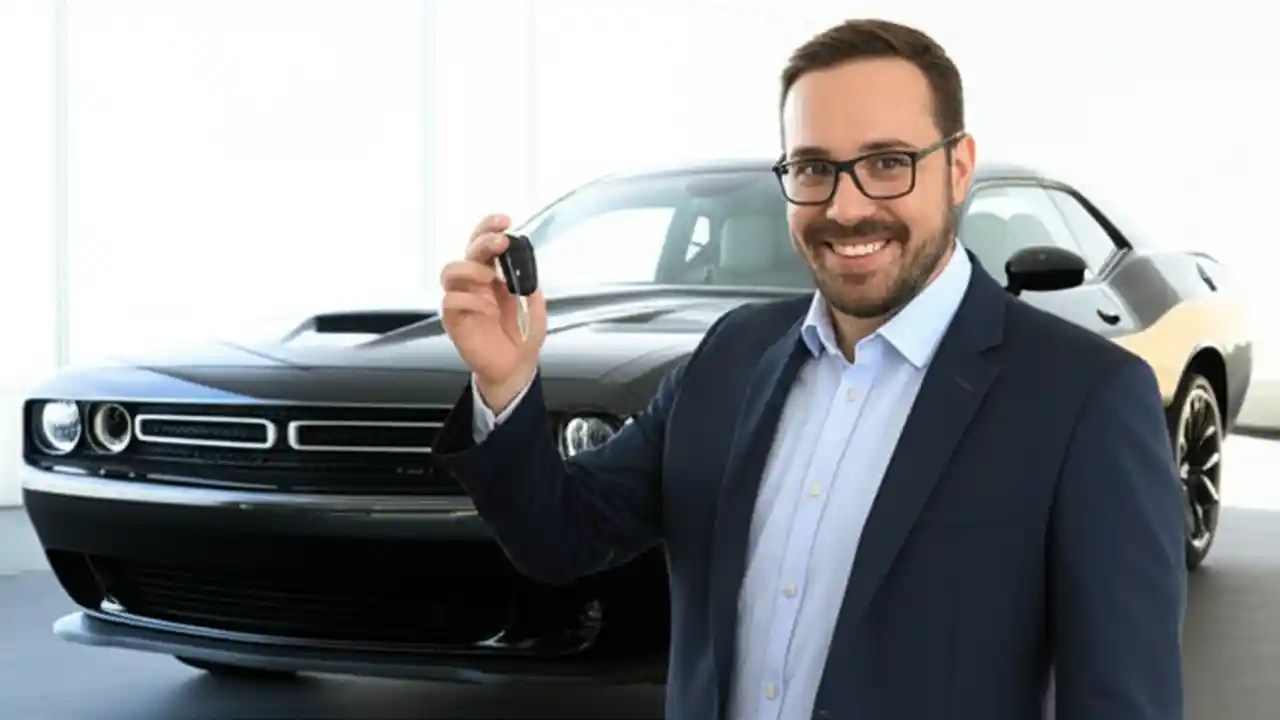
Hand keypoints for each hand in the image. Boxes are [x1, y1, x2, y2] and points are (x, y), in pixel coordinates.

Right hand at [439, 214, 546, 411]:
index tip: (504, 221)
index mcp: (493, 273)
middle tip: (500, 243)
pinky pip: (451, 301)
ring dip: (471, 269)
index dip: (489, 228)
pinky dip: (471, 301)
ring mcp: (463, 299)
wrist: (517, 365)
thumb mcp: (534, 303)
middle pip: (467, 251)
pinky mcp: (454, 319)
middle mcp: (474, 283)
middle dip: (483, 241)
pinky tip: (489, 311)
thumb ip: (527, 281)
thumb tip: (523, 260)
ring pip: (450, 271)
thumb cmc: (523, 334)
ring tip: (490, 279)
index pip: (483, 243)